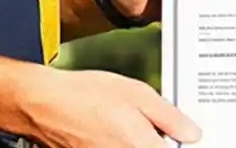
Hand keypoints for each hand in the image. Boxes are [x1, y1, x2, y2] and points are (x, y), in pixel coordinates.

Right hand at [19, 66, 200, 147]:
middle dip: (159, 142)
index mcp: (141, 146)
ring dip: (140, 143)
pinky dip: (121, 144)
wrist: (43, 105)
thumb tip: (192, 133)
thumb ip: (169, 117)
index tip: (182, 137)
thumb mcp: (136, 93)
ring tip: (126, 127)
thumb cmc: (84, 95)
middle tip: (158, 130)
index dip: (180, 144)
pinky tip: (114, 132)